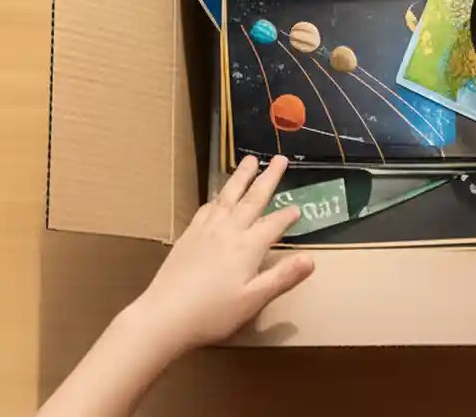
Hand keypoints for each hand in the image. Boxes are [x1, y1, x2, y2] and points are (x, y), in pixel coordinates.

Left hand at [127, 155, 313, 352]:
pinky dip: (217, 196)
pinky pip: (207, 207)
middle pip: (252, 199)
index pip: (274, 224)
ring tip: (250, 160)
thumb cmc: (213, 313)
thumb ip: (283, 277)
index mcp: (248, 247)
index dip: (288, 216)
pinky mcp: (188, 235)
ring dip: (241, 177)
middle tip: (280, 159)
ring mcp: (206, 230)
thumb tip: (311, 258)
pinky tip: (218, 196)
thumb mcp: (254, 300)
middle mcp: (228, 231)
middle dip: (268, 178)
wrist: (164, 315)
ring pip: (228, 196)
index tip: (298, 207)